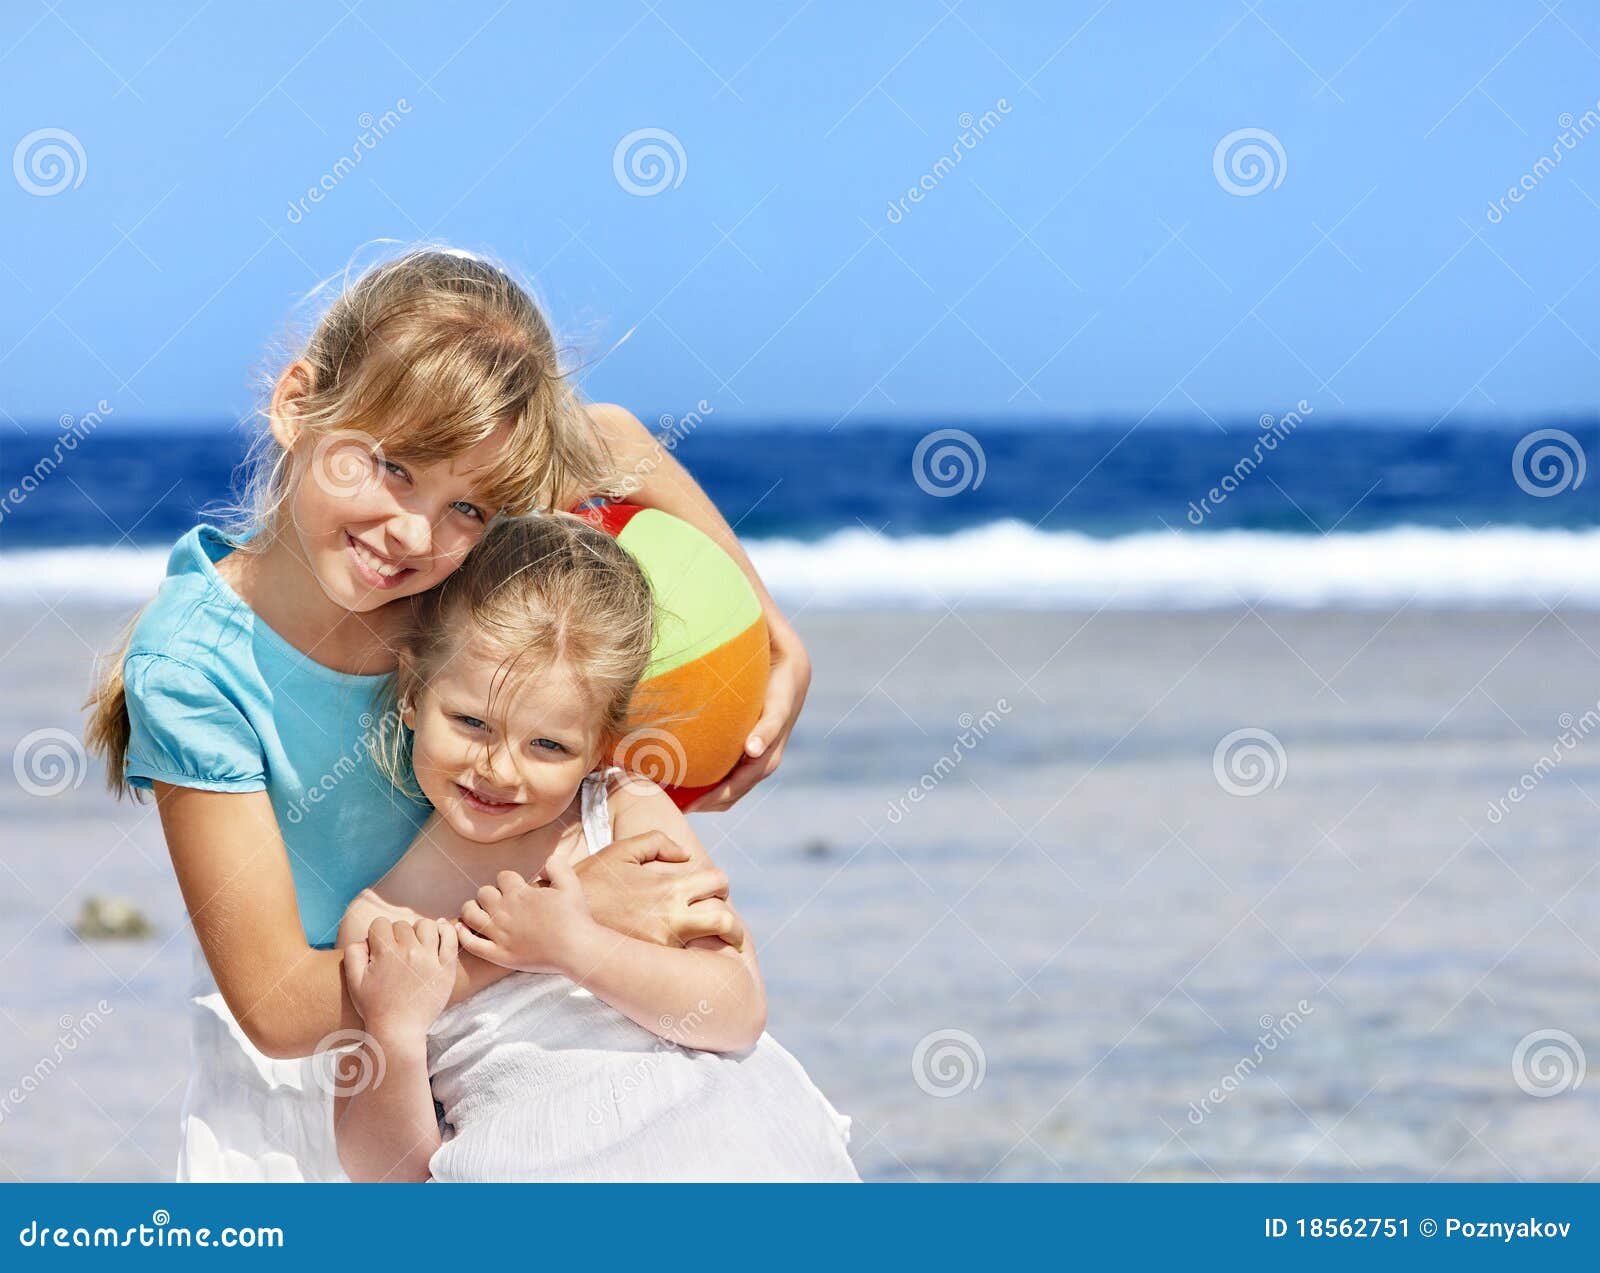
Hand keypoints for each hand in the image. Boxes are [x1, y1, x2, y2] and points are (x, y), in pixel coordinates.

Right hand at [343, 917, 457, 1038]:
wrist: (399, 1031)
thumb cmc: (375, 1007)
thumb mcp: (354, 981)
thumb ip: (353, 953)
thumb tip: (366, 938)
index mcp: (385, 953)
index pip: (380, 924)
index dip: (378, 935)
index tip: (380, 949)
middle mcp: (409, 951)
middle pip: (403, 925)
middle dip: (397, 936)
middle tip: (397, 954)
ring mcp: (430, 958)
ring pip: (426, 925)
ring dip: (419, 932)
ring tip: (416, 947)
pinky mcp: (446, 968)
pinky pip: (450, 938)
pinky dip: (445, 931)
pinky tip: (438, 935)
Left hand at [456, 856, 595, 974]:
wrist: (577, 949)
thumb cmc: (575, 917)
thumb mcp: (570, 883)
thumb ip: (556, 865)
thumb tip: (545, 861)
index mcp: (520, 894)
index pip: (503, 876)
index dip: (509, 880)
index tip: (516, 887)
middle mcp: (505, 912)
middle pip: (484, 892)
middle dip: (491, 893)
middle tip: (500, 901)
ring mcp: (500, 934)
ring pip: (471, 914)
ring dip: (472, 909)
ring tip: (480, 911)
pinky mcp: (498, 955)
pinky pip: (471, 943)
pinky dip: (463, 934)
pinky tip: (463, 928)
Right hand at [573, 830, 744, 947]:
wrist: (563, 923)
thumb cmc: (591, 883)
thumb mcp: (622, 851)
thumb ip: (657, 843)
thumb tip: (686, 856)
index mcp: (668, 886)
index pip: (718, 883)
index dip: (721, 885)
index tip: (715, 891)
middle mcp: (672, 917)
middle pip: (726, 920)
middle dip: (733, 924)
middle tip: (729, 929)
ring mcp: (664, 944)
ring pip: (712, 946)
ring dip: (720, 945)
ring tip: (720, 949)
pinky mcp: (653, 964)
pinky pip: (686, 963)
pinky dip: (694, 960)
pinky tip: (689, 961)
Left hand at [689, 606, 810, 812]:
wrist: (739, 587)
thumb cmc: (727, 586)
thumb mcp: (732, 592)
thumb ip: (714, 604)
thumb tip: (679, 592)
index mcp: (792, 666)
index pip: (781, 706)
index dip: (766, 731)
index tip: (747, 749)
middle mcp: (790, 696)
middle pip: (770, 753)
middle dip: (737, 783)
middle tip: (700, 802)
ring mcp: (777, 716)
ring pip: (757, 766)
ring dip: (725, 791)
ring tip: (686, 806)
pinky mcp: (759, 726)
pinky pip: (741, 761)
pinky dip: (718, 778)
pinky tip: (683, 792)